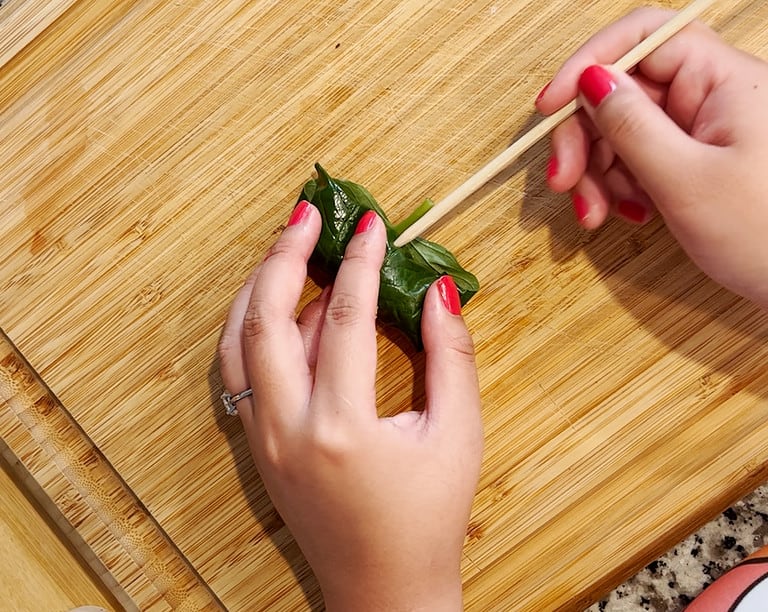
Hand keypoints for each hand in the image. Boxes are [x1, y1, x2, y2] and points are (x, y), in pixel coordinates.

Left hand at [218, 202, 482, 610]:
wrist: (383, 588)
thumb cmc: (429, 518)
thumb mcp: (458, 434)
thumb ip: (451, 356)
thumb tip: (440, 291)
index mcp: (343, 427)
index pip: (347, 318)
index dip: (363, 262)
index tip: (374, 223)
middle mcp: (289, 429)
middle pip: (268, 318)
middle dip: (286, 256)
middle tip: (308, 214)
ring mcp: (263, 439)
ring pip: (238, 343)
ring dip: (259, 287)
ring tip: (286, 247)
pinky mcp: (258, 446)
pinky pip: (239, 372)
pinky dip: (252, 327)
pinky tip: (276, 303)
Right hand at [537, 8, 767, 307]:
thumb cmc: (765, 236)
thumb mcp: (686, 180)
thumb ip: (633, 126)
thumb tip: (591, 81)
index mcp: (721, 81)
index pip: (643, 38)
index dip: (588, 65)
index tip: (550, 106)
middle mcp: (709, 96)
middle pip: (621, 90)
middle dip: (582, 136)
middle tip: (562, 180)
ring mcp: (698, 130)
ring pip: (620, 130)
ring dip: (595, 171)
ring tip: (596, 213)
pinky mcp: (690, 159)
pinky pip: (636, 158)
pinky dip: (617, 185)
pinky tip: (625, 212)